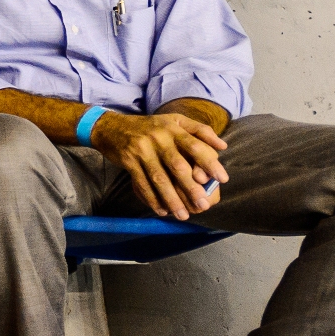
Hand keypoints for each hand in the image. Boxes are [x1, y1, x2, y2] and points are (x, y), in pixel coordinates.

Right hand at [92, 111, 228, 220]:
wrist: (111, 127)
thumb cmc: (150, 127)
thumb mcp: (174, 121)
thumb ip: (200, 130)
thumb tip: (223, 147)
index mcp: (173, 128)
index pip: (195, 146)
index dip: (209, 163)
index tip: (222, 179)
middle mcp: (158, 138)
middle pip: (177, 166)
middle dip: (191, 188)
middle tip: (202, 205)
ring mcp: (142, 150)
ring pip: (159, 178)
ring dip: (172, 199)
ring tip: (183, 215)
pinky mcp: (128, 161)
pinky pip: (141, 183)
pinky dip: (152, 199)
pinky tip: (161, 210)